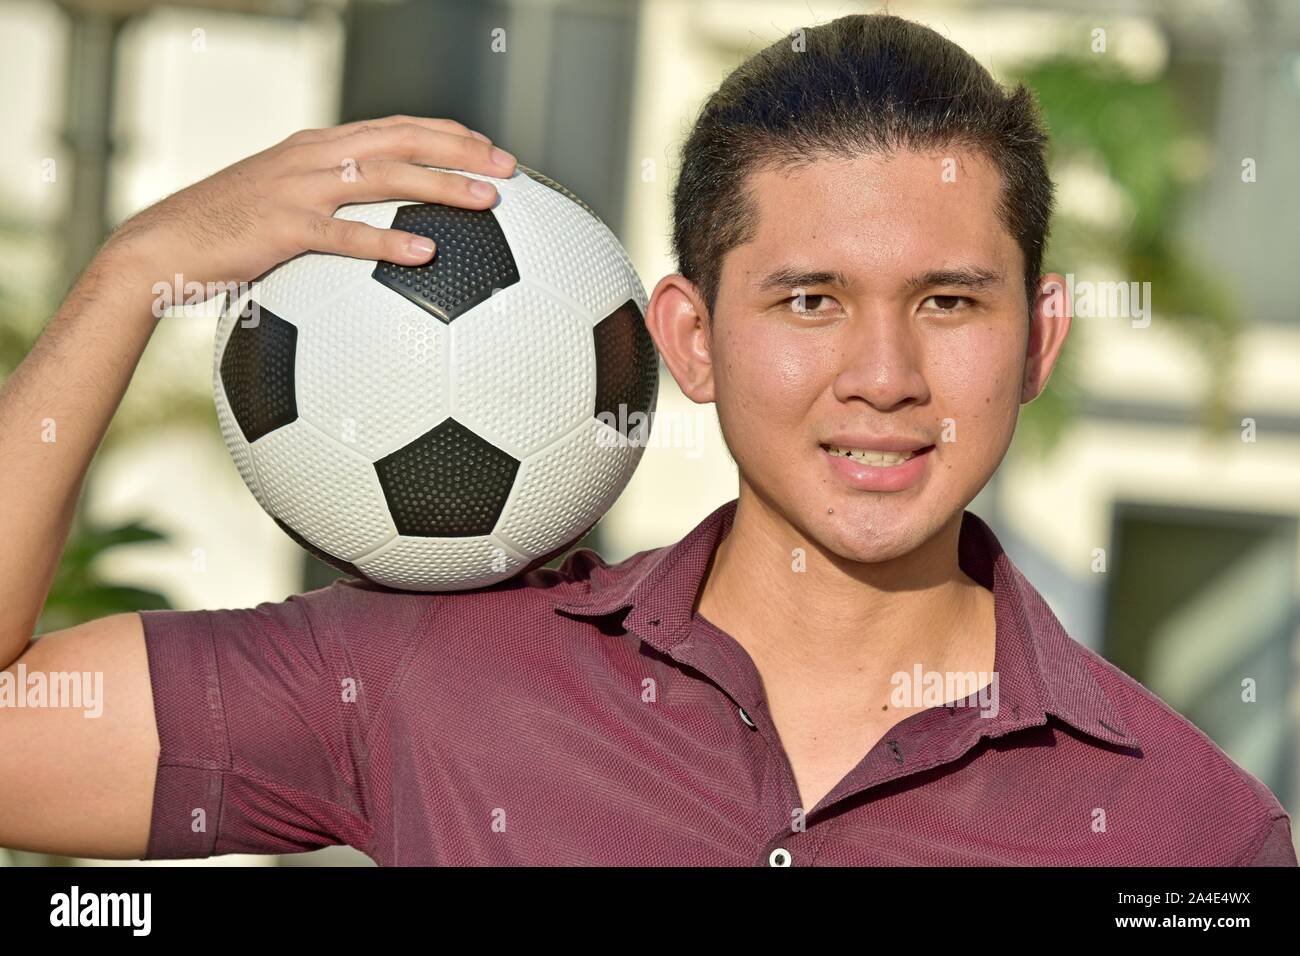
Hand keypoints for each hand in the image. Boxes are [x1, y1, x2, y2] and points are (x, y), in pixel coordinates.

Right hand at [104, 115, 516, 297]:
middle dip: (461, 150)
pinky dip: (388, 240)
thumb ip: (328, 201)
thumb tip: (376, 222)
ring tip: (488, 202)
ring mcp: (300, 188)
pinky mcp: (285, 227)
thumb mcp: (282, 200)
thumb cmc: (227, 232)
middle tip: (509, 168)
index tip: (488, 147)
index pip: (395, 127)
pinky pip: (346, 234)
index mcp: (318, 147)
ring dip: (442, 186)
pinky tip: (427, 252)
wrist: (164, 244)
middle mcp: (314, 157)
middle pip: (402, 140)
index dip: (445, 133)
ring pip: (385, 177)